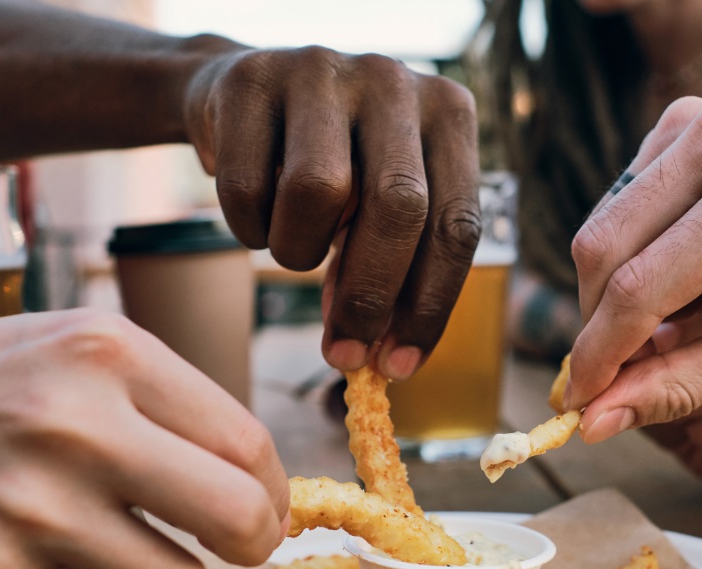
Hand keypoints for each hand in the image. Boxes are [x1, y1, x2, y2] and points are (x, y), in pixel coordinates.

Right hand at [0, 310, 288, 568]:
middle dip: (253, 541)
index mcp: (108, 352)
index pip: (246, 442)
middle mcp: (74, 423)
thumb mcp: (78, 345)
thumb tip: (258, 475)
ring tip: (109, 534)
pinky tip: (34, 544)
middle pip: (235, 517)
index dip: (273, 488)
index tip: (266, 506)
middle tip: (237, 543)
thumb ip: (170, 399)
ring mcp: (29, 505)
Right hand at [183, 39, 481, 379]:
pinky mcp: (251, 78)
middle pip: (398, 207)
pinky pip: (247, 187)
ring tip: (293, 249)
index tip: (399, 367)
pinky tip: (255, 216)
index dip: (430, 306)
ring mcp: (322, 69)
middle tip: (343, 352)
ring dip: (298, 252)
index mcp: (448, 113)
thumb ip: (392, 268)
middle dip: (370, 295)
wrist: (245, 96)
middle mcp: (394, 81)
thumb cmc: (329, 164)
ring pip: (317, 193)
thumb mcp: (377, 206)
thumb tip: (383, 359)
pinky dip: (248, 227)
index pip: (457, 223)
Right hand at [566, 92, 701, 440]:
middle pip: (603, 251)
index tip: (576, 404)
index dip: (599, 354)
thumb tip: (595, 420)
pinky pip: (619, 205)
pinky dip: (636, 255)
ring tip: (695, 310)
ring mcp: (694, 116)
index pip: (640, 287)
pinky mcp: (678, 118)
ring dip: (622, 289)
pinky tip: (692, 269)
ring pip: (602, 229)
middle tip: (625, 371)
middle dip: (600, 323)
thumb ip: (686, 385)